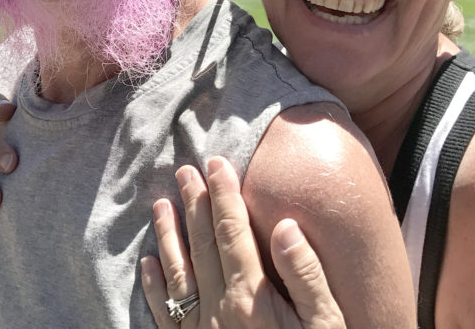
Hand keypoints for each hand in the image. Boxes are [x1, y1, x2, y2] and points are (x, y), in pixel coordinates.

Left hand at [140, 157, 344, 328]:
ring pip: (176, 273)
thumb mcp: (326, 324)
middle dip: (193, 203)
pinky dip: (153, 287)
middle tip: (184, 169)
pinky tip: (147, 264)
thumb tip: (283, 225)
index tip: (216, 163)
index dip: (223, 194)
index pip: (231, 231)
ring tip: (160, 204)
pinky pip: (163, 315)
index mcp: (251, 297)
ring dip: (167, 235)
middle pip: (202, 244)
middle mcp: (218, 311)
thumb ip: (305, 274)